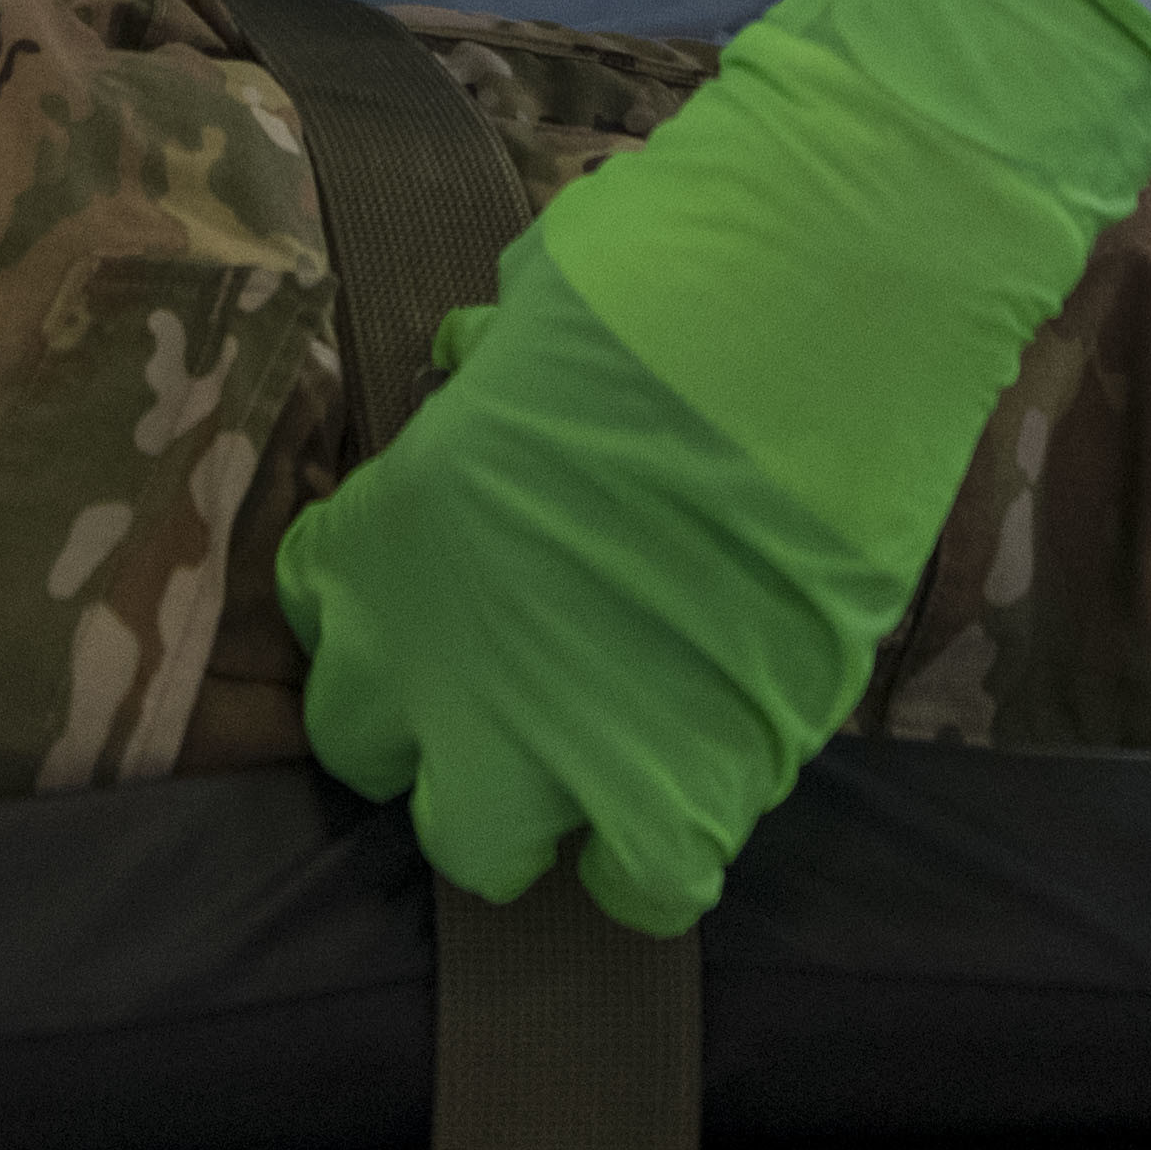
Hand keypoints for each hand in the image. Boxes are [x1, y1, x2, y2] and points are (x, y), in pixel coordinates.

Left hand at [279, 0, 1150, 925]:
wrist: (832, 304)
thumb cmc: (673, 268)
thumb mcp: (524, 318)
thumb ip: (480, 387)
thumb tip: (470, 377)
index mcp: (384, 537)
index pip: (318, 626)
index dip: (379, 613)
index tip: (435, 595)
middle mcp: (442, 663)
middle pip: (373, 762)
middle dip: (429, 732)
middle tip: (511, 684)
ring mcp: (561, 742)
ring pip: (490, 853)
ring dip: (539, 808)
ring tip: (608, 745)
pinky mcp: (693, 786)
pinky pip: (643, 882)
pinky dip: (655, 853)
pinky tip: (694, 777)